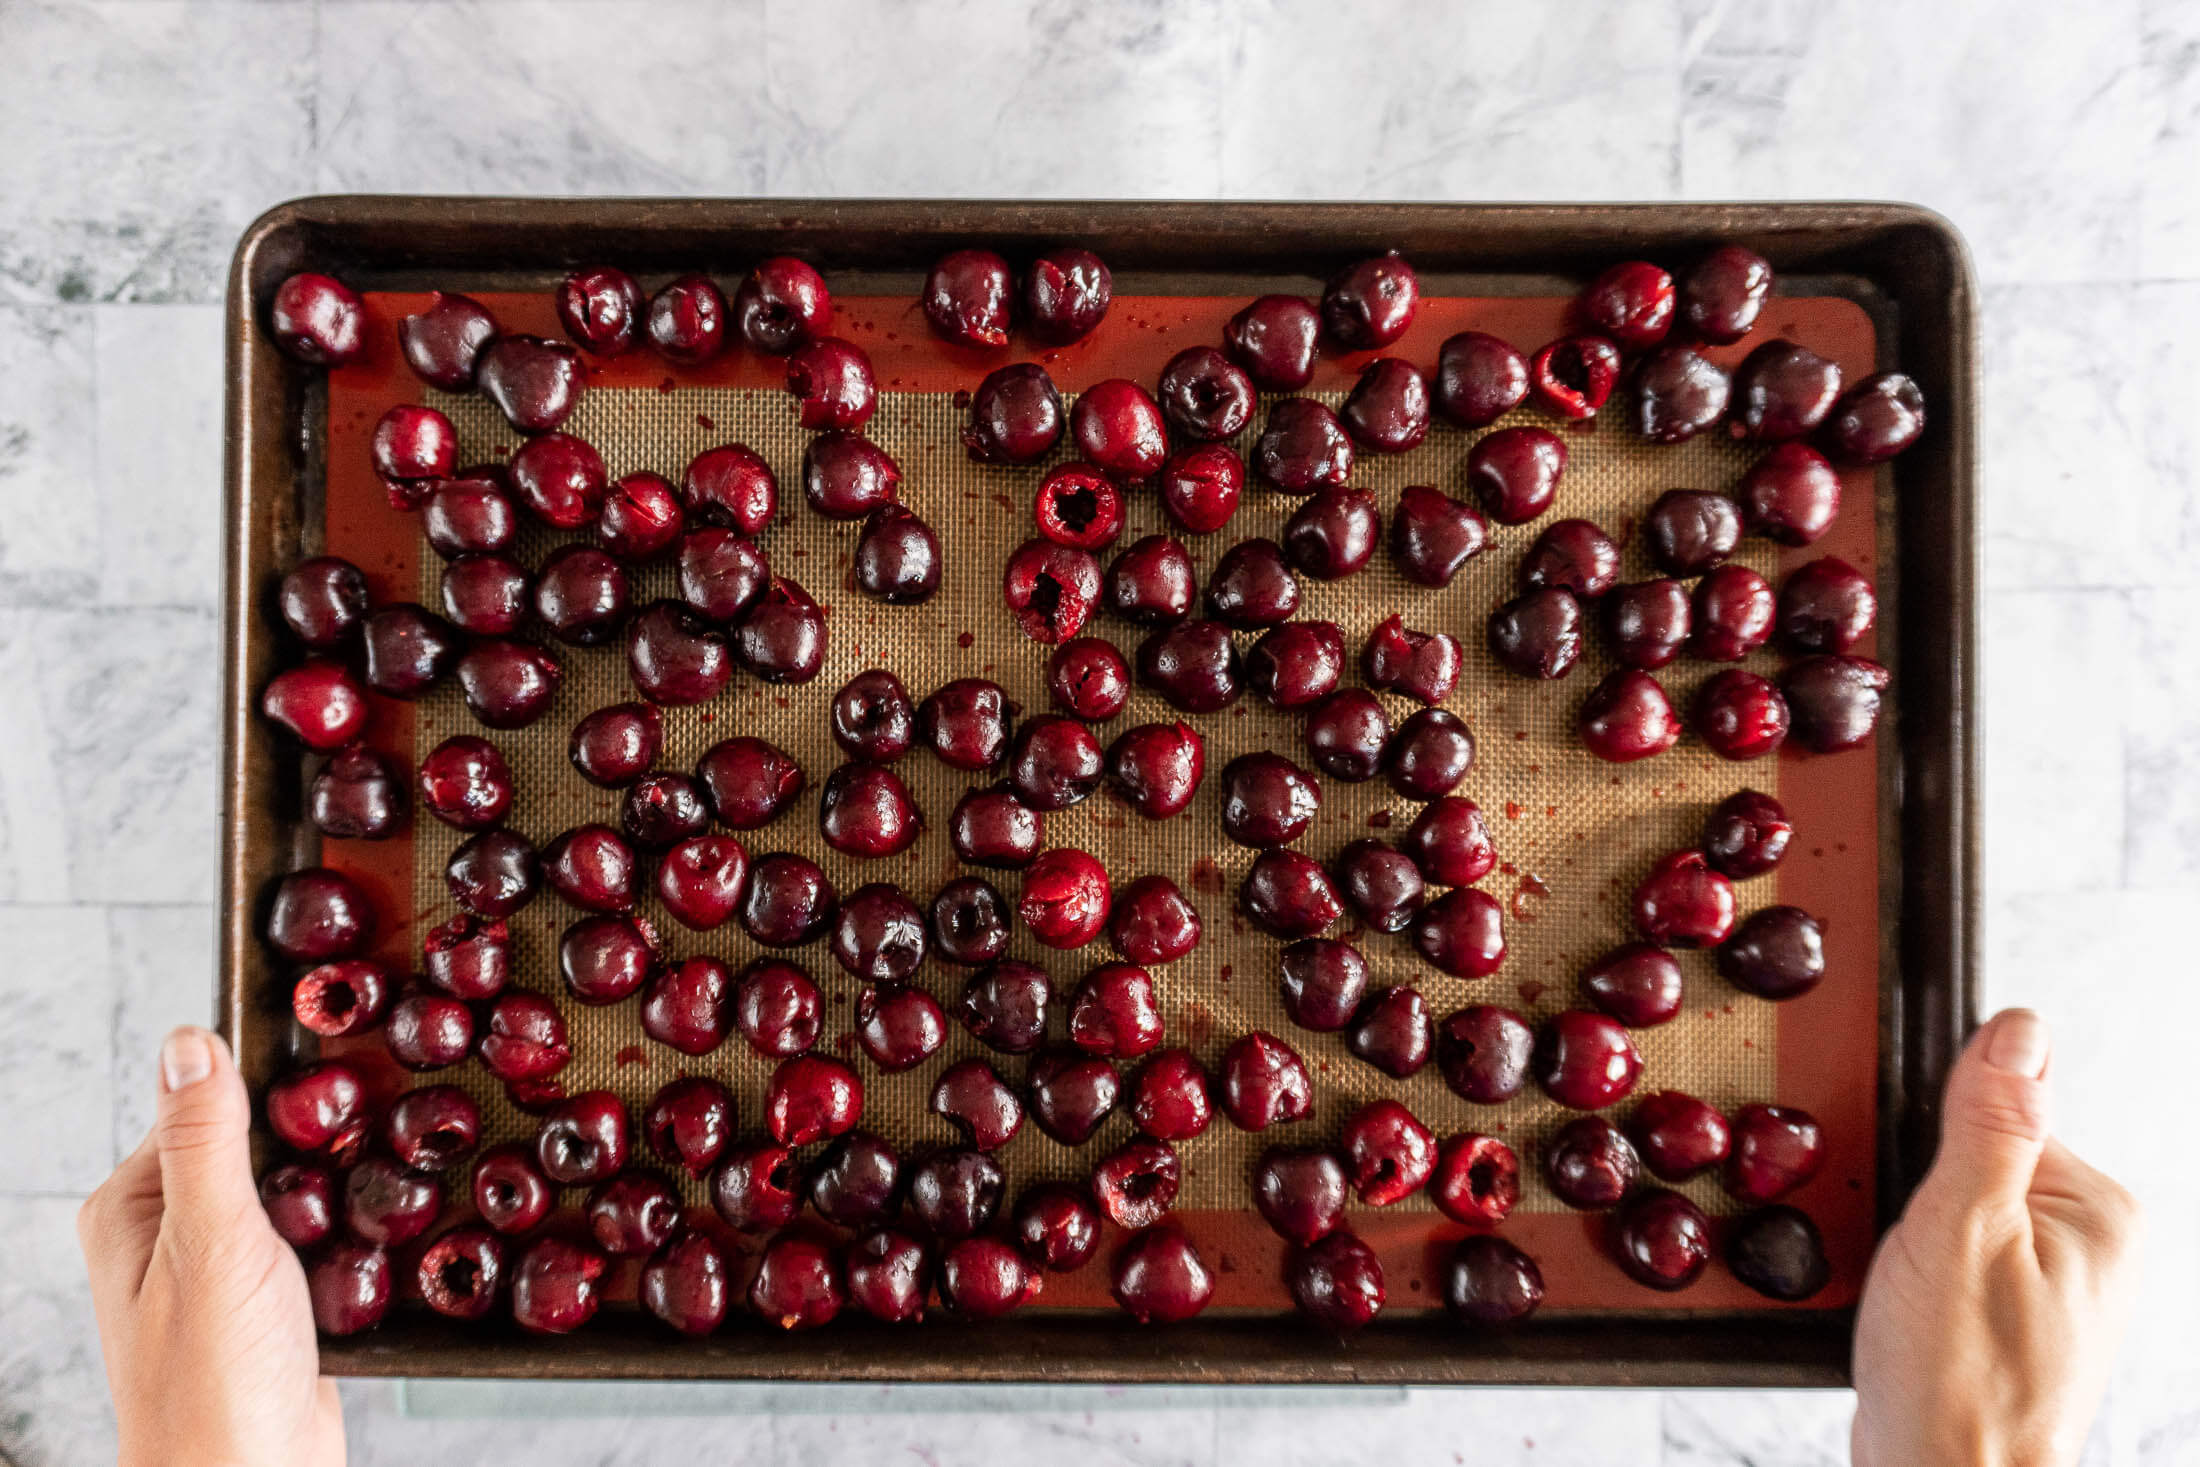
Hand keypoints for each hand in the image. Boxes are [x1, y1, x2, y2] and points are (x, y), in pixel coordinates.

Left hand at [77, 1026, 344, 1466]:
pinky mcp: (271, 1299)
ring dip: (341, 1193)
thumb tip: (191, 1040)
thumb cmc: (212, 1383)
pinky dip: (351, 1236)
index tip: (336, 1087)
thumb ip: (203, 1140)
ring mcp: (222, 1269)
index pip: (206, 1105)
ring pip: (298, 1192)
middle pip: (258, 1146)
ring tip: (378, 1193)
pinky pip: (319, 1238)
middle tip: (367, 1147)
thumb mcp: (212, 1241)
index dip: (273, 1094)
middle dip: (317, 1147)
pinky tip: (376, 1241)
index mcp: (135, 1207)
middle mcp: (170, 1233)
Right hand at [1853, 1008, 2141, 1466]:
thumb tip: (2018, 1030)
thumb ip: (1988, 1126)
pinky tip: (1910, 1315)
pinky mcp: (2008, 1312)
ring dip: (1908, 1241)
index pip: (1995, 1117)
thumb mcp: (1960, 1229)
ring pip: (1948, 1210)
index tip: (1919, 1206)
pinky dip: (1912, 1273)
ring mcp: (2050, 1282)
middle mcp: (2087, 1242)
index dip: (1930, 1150)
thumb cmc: (1958, 1380)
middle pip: (1969, 1162)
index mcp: (2095, 1209)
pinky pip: (1945, 1254)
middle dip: (1917, 1201)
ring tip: (1910, 1299)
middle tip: (1912, 1262)